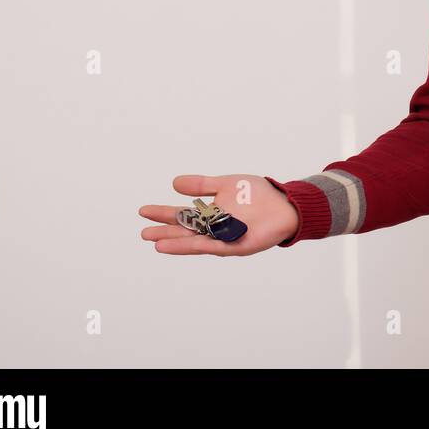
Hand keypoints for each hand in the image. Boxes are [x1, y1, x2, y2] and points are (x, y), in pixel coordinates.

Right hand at [139, 174, 298, 255]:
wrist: (285, 204)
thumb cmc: (258, 194)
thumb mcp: (225, 184)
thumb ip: (202, 185)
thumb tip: (174, 182)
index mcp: (210, 214)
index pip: (182, 215)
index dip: (163, 214)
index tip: (143, 211)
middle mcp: (214, 228)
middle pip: (185, 231)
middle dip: (165, 233)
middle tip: (143, 233)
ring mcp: (224, 238)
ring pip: (195, 242)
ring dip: (176, 243)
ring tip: (156, 244)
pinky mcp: (236, 245)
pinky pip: (213, 246)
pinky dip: (197, 246)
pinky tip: (183, 246)